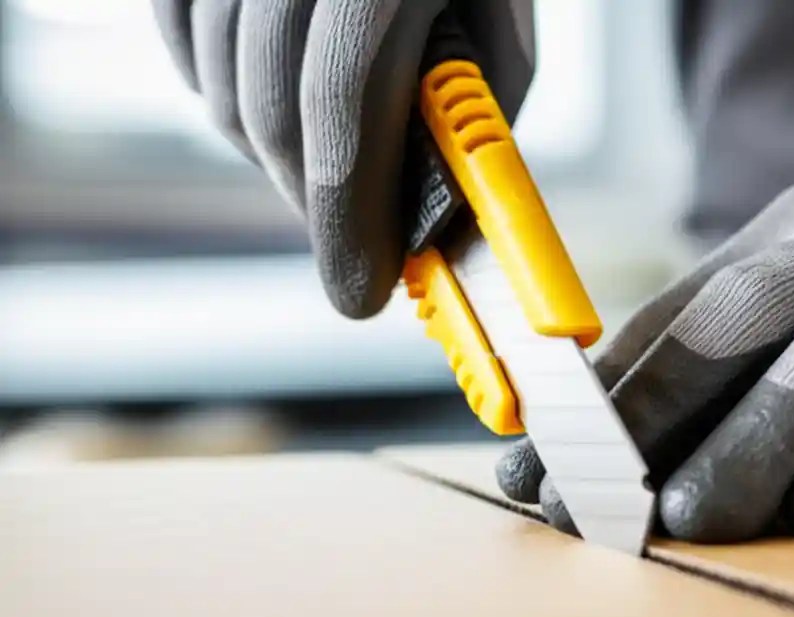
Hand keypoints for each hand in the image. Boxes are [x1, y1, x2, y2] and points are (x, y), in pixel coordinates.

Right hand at [151, 0, 535, 317]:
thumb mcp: (504, 33)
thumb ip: (470, 128)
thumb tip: (427, 234)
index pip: (346, 98)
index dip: (345, 215)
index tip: (358, 295)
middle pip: (272, 102)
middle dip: (313, 202)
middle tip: (347, 246)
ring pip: (219, 83)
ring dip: (270, 158)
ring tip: (321, 179)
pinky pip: (179, 39)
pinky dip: (218, 95)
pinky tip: (268, 110)